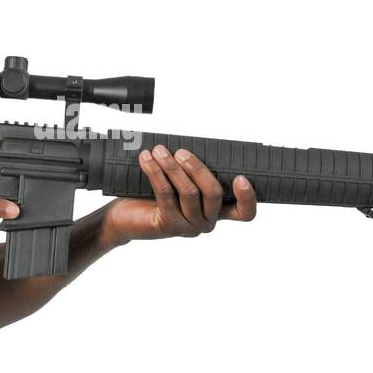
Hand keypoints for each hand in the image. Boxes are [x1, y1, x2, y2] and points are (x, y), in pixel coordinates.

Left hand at [100, 145, 256, 245]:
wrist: (125, 217)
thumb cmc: (154, 195)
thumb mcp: (179, 180)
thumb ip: (192, 170)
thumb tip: (191, 145)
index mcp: (217, 210)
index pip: (244, 212)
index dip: (247, 197)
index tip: (240, 177)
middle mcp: (207, 222)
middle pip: (213, 193)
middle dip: (197, 168)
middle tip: (181, 151)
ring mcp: (189, 226)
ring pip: (189, 192)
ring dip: (172, 167)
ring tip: (159, 150)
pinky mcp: (169, 225)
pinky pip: (166, 194)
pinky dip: (156, 172)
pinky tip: (147, 159)